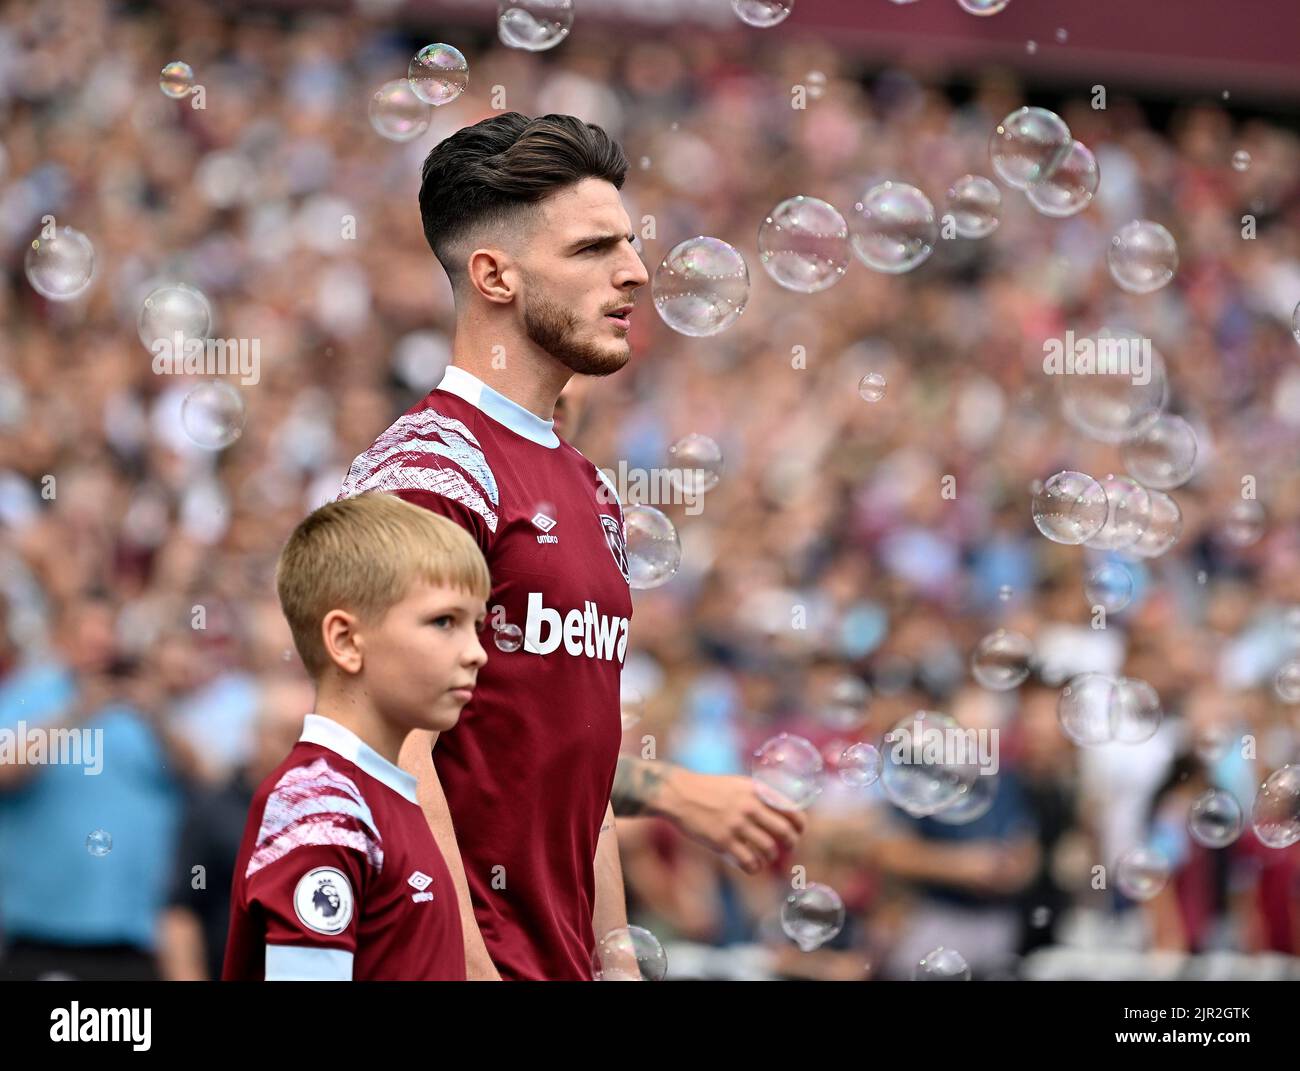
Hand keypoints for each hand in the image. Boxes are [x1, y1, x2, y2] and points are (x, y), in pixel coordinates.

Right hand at [658, 769, 806, 874]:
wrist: (678, 794)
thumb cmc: (709, 789)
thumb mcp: (738, 784)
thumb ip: (758, 795)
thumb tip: (780, 810)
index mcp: (756, 790)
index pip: (791, 810)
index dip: (800, 825)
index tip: (798, 831)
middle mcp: (750, 806)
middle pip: (784, 832)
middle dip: (791, 843)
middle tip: (788, 848)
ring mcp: (736, 825)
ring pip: (769, 849)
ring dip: (771, 857)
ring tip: (765, 856)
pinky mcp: (723, 841)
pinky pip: (749, 862)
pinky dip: (755, 867)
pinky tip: (751, 865)